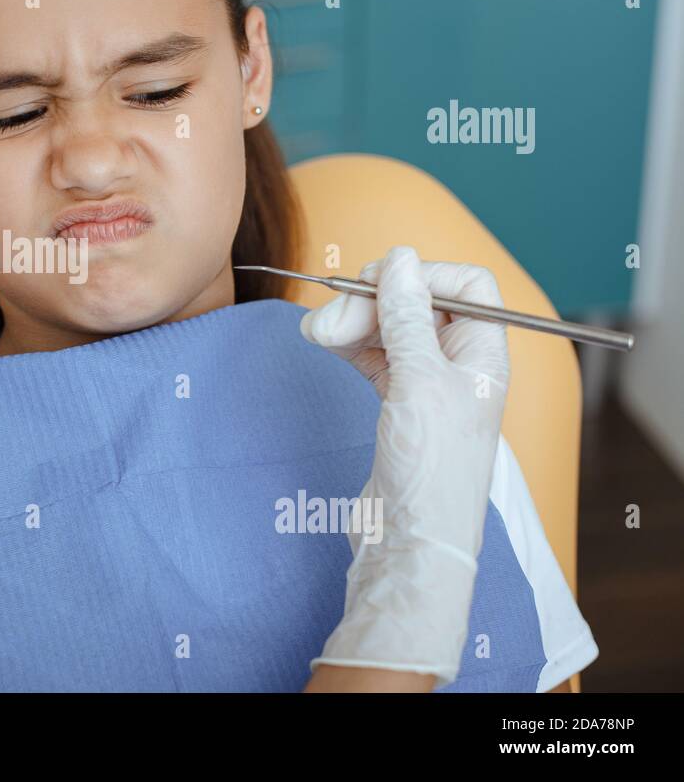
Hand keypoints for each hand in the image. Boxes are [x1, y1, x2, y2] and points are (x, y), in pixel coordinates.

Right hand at [299, 245, 509, 686]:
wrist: (410, 542)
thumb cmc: (429, 468)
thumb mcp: (418, 380)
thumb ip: (407, 316)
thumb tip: (399, 259)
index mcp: (484, 355)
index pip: (466, 285)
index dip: (422, 275)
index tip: (376, 284)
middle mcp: (461, 365)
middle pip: (419, 304)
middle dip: (372, 303)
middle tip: (329, 318)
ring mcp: (428, 386)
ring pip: (390, 330)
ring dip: (353, 323)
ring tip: (316, 334)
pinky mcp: (398, 405)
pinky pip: (375, 356)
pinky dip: (351, 345)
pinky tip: (326, 344)